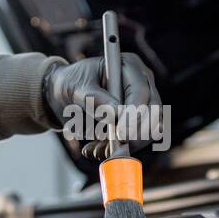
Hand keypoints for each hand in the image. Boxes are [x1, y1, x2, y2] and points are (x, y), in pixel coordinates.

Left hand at [43, 52, 162, 159]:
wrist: (64, 95)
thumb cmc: (71, 83)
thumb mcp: (76, 87)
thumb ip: (93, 98)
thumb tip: (116, 114)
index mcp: (129, 67)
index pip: (141, 91)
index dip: (133, 114)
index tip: (121, 134)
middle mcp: (142, 83)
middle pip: (154, 112)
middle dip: (135, 134)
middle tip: (113, 147)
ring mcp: (143, 104)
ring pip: (149, 131)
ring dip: (125, 146)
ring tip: (96, 149)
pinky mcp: (138, 123)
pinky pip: (137, 142)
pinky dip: (118, 150)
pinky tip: (97, 149)